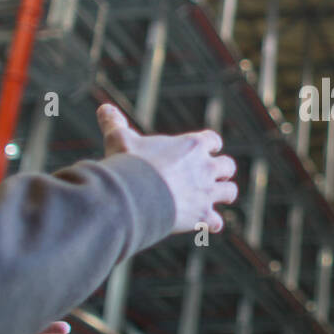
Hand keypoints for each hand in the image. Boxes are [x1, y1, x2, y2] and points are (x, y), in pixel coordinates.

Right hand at [97, 104, 237, 233]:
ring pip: (229, 192)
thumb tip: (103, 108)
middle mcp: (205, 167)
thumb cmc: (129, 165)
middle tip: (209, 176)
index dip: (210, 145)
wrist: (136, 196)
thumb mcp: (120, 139)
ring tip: (211, 200)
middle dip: (222, 171)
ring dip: (223, 195)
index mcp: (192, 146)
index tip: (205, 149)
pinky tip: (203, 225)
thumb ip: (115, 124)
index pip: (213, 140)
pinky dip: (211, 223)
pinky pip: (217, 222)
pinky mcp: (202, 215)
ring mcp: (207, 192)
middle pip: (228, 166)